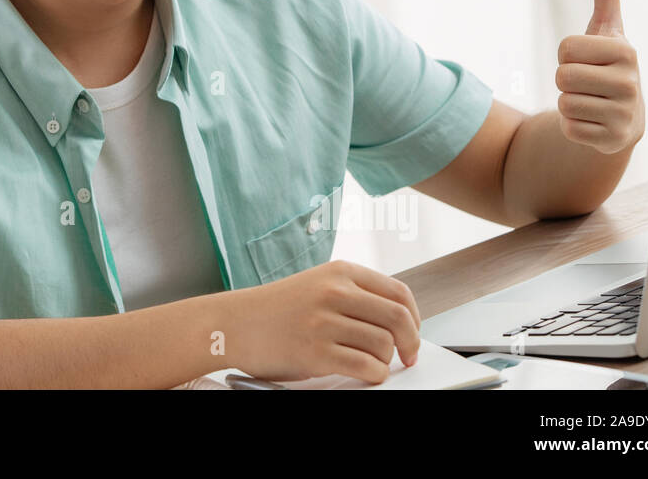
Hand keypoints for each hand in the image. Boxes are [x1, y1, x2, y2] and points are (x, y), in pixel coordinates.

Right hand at [224, 260, 420, 384]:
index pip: (399, 292)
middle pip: (398, 318)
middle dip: (411, 342)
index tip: (413, 333)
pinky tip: (366, 374)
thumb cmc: (275, 309)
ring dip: (387, 361)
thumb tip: (398, 319)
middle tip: (408, 355)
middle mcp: (334, 292)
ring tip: (375, 364)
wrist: (233, 323)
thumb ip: (354, 294)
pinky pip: (366, 367)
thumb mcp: (317, 285)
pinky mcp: (316, 352)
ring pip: (384, 344)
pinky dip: (374, 375)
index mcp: (339, 272)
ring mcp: (324, 322)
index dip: (414, 318)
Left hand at [555, 0, 644, 153]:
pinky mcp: (612, 140)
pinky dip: (572, 125)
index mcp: (626, 52)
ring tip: (590, 100)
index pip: (565, 48)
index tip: (586, 59)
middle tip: (585, 82)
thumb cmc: (607, 64)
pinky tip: (591, 120)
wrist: (623, 115)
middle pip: (562, 76)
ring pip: (563, 103)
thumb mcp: (606, 31)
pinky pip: (568, 128)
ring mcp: (624, 114)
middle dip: (565, 79)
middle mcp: (631, 83)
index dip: (567, 54)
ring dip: (568, 102)